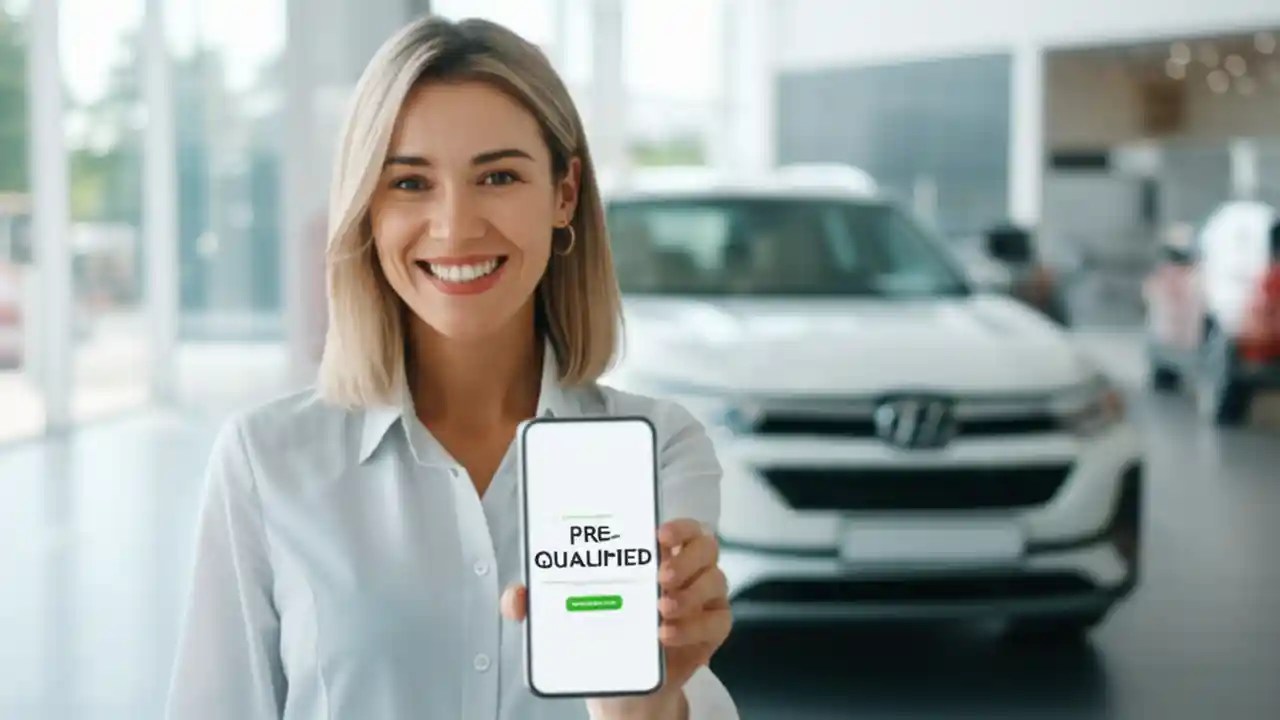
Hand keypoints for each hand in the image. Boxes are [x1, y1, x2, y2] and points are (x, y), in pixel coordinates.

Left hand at [501, 518, 732, 719]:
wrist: (621, 685)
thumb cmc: (601, 631)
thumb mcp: (567, 613)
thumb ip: (538, 603)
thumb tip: (515, 597)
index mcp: (655, 554)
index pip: (678, 525)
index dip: (676, 524)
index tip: (658, 533)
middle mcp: (685, 570)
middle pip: (706, 545)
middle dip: (684, 557)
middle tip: (658, 574)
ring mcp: (703, 600)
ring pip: (716, 580)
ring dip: (689, 593)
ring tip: (660, 608)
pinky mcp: (712, 630)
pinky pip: (718, 621)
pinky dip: (694, 626)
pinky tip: (666, 634)